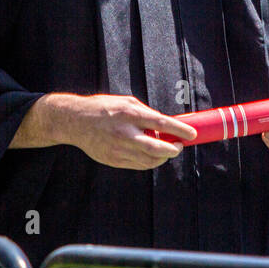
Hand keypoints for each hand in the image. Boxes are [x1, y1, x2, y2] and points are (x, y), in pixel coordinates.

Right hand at [54, 93, 197, 169]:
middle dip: (173, 150)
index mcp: (129, 114)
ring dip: (162, 157)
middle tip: (179, 146)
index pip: (161, 123)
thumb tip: (166, 124)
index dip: (180, 130)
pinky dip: (149, 161)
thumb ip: (146, 113)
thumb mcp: (127, 102)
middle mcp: (125, 133)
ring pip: (149, 161)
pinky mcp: (114, 160)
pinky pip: (138, 165)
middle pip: (157, 148)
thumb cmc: (104, 108)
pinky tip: (151, 154)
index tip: (192, 134)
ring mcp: (118, 149)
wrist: (76, 122)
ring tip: (167, 149)